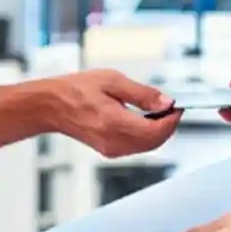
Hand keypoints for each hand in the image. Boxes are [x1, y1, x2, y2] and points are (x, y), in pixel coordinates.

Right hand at [48, 69, 182, 157]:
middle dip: (169, 125)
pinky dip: (148, 135)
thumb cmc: (76, 90)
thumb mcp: (112, 81)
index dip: (172, 119)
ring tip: (160, 111)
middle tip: (172, 107)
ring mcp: (111, 149)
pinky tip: (146, 120)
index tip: (178, 106)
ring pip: (148, 146)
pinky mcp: (109, 151)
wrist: (52, 106)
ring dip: (159, 131)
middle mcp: (113, 141)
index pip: (155, 130)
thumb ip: (142, 93)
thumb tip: (166, 102)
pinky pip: (137, 147)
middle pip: (155, 141)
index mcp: (114, 122)